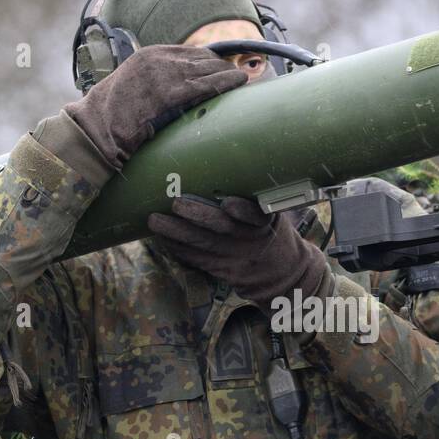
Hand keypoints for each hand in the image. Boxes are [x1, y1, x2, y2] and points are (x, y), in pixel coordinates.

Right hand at [64, 45, 245, 170]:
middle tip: (241, 72)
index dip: (211, 60)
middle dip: (222, 66)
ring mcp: (161, 74)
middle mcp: (156, 59)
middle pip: (201, 58)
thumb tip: (180, 90)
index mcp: (148, 55)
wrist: (95, 129)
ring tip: (245, 78)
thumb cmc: (113, 117)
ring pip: (206, 69)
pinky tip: (238, 82)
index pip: (189, 52)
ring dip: (228, 73)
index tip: (225, 66)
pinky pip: (203, 85)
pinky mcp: (166, 92)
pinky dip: (224, 82)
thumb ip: (157, 82)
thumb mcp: (136, 88)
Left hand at [147, 196, 329, 313]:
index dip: (243, 211)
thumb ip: (254, 198)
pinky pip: (198, 260)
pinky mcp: (224, 271)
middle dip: (197, 217)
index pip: (259, 216)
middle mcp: (252, 241)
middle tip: (175, 204)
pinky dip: (178, 249)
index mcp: (267, 222)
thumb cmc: (271, 232)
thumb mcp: (274, 214)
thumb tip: (219, 164)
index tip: (228, 203)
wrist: (283, 273)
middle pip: (224, 230)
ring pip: (204, 245)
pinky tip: (162, 239)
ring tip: (155, 221)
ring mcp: (237, 259)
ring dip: (177, 233)